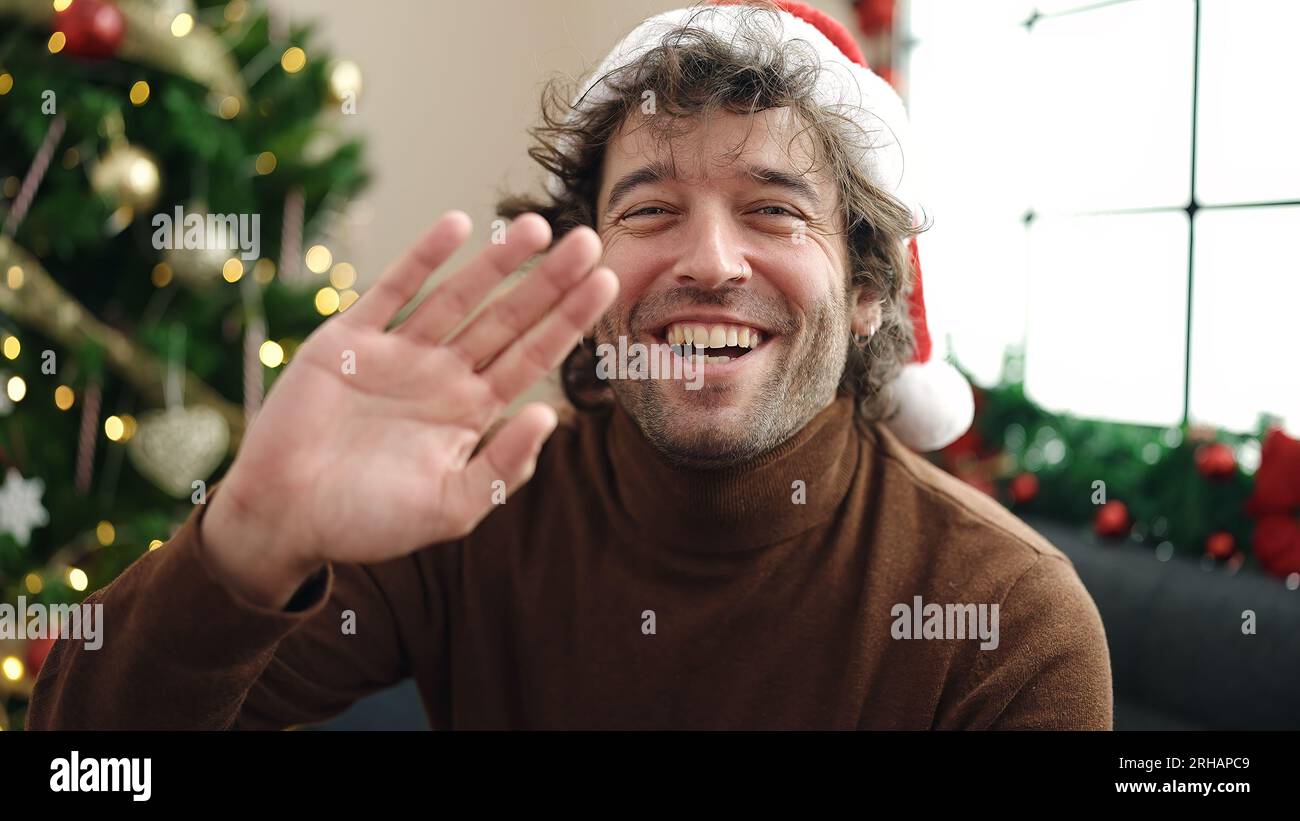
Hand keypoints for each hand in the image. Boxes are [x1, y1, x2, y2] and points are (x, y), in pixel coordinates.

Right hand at [200, 212, 616, 607]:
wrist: (285, 518)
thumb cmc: (368, 522)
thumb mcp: (452, 506)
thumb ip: (502, 465)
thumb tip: (551, 416)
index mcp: (470, 413)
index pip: (532, 356)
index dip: (569, 320)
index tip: (607, 281)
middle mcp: (442, 376)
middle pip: (506, 318)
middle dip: (548, 281)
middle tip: (590, 239)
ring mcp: (398, 353)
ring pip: (457, 297)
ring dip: (496, 262)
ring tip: (536, 225)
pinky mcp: (349, 341)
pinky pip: (393, 291)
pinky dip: (423, 258)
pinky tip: (458, 226)